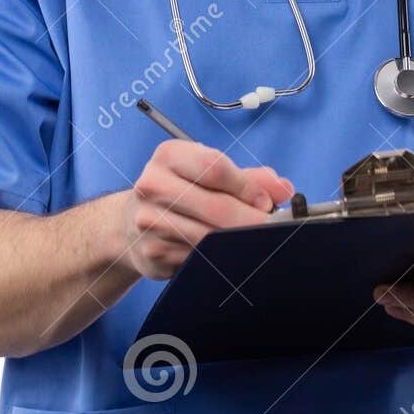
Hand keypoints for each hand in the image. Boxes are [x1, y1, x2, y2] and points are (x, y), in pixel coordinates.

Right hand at [115, 141, 292, 280]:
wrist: (130, 223)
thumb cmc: (178, 192)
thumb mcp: (207, 173)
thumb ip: (248, 178)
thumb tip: (283, 189)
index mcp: (168, 156)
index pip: (214, 167)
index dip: (247, 186)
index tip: (268, 202)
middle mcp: (152, 185)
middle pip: (215, 205)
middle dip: (251, 220)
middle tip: (271, 228)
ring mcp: (149, 221)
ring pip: (209, 236)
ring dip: (238, 241)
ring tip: (253, 241)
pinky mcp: (153, 252)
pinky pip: (198, 257)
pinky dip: (219, 257)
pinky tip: (226, 253)